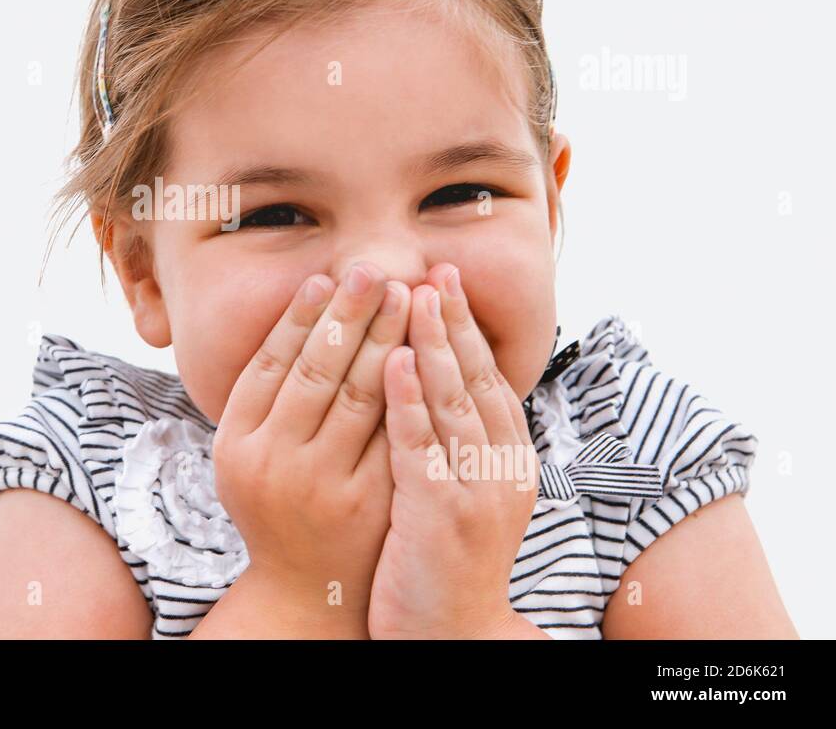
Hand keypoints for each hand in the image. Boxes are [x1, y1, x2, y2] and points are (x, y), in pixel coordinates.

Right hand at [212, 262, 410, 624]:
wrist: (307, 590)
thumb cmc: (278, 503)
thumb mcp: (248, 451)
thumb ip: (265, 394)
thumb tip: (303, 309)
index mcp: (237, 442)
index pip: (269, 363)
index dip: (298, 317)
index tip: (324, 279)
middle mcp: (273, 461)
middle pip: (315, 370)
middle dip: (348, 314)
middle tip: (373, 270)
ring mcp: (323, 484)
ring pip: (356, 394)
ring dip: (383, 338)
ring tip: (404, 296)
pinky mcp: (369, 501)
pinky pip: (390, 431)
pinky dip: (407, 387)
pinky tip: (422, 351)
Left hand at [368, 263, 539, 638]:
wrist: (452, 634)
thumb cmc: (446, 559)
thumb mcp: (464, 491)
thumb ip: (459, 441)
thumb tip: (437, 381)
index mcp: (510, 460)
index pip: (489, 378)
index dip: (467, 328)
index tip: (445, 280)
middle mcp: (503, 469)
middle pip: (478, 378)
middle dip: (454, 320)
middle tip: (435, 267)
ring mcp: (477, 490)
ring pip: (454, 401)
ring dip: (432, 343)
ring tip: (412, 294)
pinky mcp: (442, 513)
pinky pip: (422, 444)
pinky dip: (407, 397)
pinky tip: (390, 360)